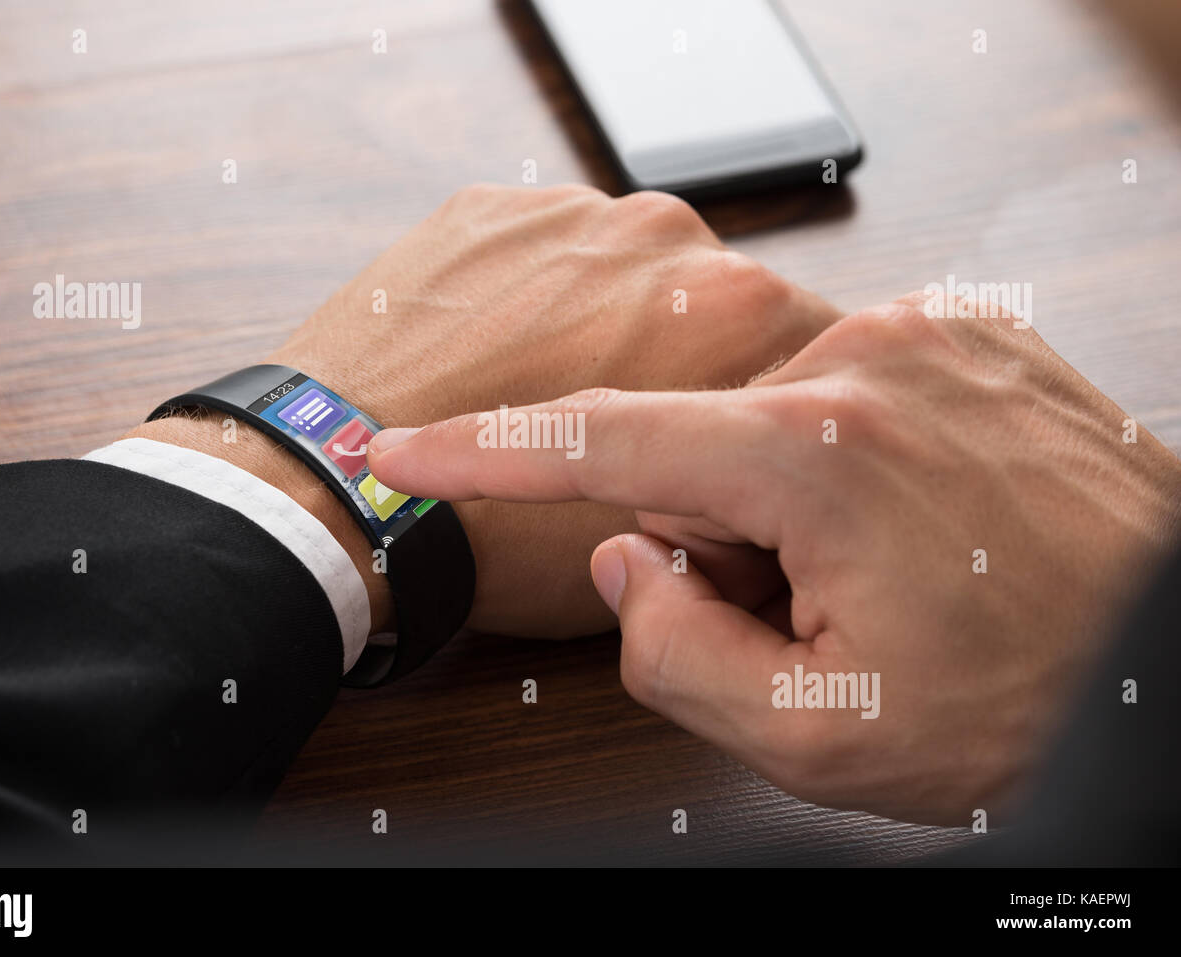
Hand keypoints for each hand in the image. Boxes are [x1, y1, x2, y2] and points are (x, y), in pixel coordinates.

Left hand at [260, 183, 840, 636]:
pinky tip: (497, 359)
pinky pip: (545, 254)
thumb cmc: (501, 543)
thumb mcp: (667, 554)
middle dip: (691, 362)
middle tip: (631, 428)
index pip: (808, 350)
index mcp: (742, 316)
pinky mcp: (495, 209)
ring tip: (549, 394)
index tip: (734, 442)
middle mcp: (672, 240)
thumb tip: (750, 477)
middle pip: (717, 306)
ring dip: (612, 321)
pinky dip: (536, 298)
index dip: (773, 409)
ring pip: (627, 273)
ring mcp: (575, 212)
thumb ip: (742, 490)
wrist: (341, 499)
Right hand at [365, 295, 1180, 822]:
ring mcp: (925, 337)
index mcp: (818, 454)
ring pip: (768, 427)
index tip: (401, 449)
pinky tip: (921, 528)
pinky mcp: (966, 335)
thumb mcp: (819, 737)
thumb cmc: (1031, 698)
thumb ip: (675, 654)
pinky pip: (840, 396)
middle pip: (697, 457)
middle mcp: (867, 362)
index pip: (599, 444)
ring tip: (888, 574)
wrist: (1177, 660)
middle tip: (813, 612)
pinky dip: (846, 468)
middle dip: (719, 542)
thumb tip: (629, 562)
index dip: (482, 454)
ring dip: (789, 510)